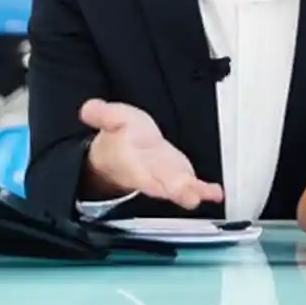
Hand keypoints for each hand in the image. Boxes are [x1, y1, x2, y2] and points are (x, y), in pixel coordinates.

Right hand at [80, 99, 223, 209]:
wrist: (126, 153)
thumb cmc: (121, 139)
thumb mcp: (112, 118)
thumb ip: (103, 114)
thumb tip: (88, 108)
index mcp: (129, 162)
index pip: (136, 171)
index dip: (145, 177)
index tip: (153, 184)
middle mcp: (148, 175)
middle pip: (161, 185)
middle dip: (175, 190)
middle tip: (190, 196)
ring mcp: (166, 179)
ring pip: (178, 189)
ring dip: (190, 193)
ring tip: (202, 195)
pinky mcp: (181, 177)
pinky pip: (193, 186)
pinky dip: (205, 190)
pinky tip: (217, 192)